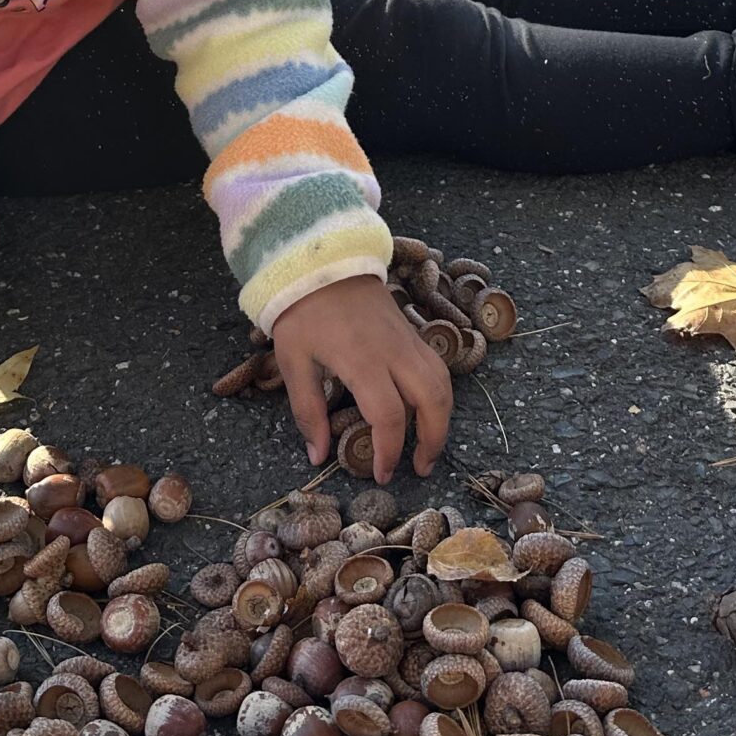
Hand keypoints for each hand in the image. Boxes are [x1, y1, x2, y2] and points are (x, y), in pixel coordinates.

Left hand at [271, 274, 451, 481]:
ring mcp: (408, 340)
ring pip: (442, 383)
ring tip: (428, 447)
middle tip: (419, 468)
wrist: (321, 260)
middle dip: (432, 440)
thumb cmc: (302, 312)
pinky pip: (437, 367)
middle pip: (432, 400)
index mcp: (362, 360)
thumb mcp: (293, 361)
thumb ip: (307, 410)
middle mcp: (395, 352)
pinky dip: (439, 395)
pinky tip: (425, 411)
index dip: (388, 451)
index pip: (388, 416)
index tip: (380, 474)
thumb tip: (317, 456)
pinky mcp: (412, 332)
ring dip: (442, 419)